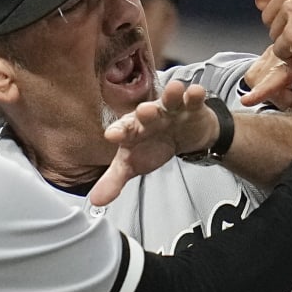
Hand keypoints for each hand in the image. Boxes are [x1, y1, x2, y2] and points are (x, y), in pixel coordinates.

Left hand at [91, 81, 216, 205]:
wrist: (184, 135)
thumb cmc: (153, 145)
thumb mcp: (133, 165)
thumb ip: (114, 181)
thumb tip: (96, 201)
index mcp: (133, 130)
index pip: (123, 130)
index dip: (118, 132)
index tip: (112, 135)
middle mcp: (150, 116)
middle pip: (147, 113)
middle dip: (147, 112)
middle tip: (144, 111)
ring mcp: (171, 109)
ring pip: (170, 100)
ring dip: (171, 95)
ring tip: (173, 89)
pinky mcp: (191, 107)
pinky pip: (192, 99)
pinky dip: (194, 95)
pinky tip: (195, 92)